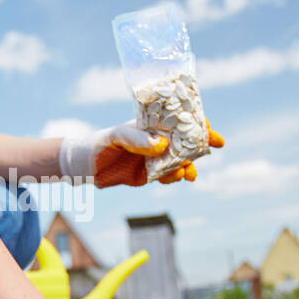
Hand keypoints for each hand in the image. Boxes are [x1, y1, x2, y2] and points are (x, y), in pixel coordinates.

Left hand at [58, 119, 223, 187]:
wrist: (84, 166)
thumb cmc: (99, 142)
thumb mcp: (116, 136)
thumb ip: (137, 139)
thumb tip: (162, 144)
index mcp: (151, 126)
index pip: (177, 121)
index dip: (196, 123)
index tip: (210, 128)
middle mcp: (156, 141)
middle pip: (184, 141)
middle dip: (200, 144)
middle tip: (215, 146)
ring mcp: (153, 159)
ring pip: (179, 161)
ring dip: (188, 165)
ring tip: (190, 172)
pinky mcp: (148, 176)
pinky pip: (167, 176)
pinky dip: (174, 177)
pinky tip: (178, 177)